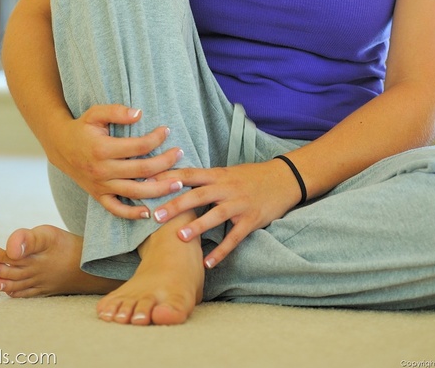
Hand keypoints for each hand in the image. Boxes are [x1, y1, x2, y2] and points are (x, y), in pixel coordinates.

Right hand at [52, 104, 184, 218]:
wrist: (61, 146)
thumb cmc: (82, 127)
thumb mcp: (95, 113)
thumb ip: (116, 111)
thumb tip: (139, 113)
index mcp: (102, 149)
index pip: (138, 146)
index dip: (156, 139)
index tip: (167, 131)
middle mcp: (102, 170)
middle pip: (142, 171)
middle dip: (165, 163)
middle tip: (180, 154)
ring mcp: (100, 186)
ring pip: (134, 192)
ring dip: (158, 189)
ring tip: (177, 184)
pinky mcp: (98, 196)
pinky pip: (116, 209)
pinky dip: (132, 214)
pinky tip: (149, 213)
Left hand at [148, 160, 302, 266]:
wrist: (285, 178)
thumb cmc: (252, 176)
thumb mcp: (229, 172)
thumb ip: (207, 179)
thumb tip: (178, 181)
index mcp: (219, 175)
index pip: (190, 174)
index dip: (170, 177)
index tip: (149, 182)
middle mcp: (227, 187)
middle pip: (198, 194)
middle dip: (176, 204)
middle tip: (156, 215)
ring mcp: (240, 204)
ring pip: (216, 215)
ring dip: (198, 226)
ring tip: (180, 237)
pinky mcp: (252, 219)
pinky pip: (235, 237)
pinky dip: (221, 251)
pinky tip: (208, 263)